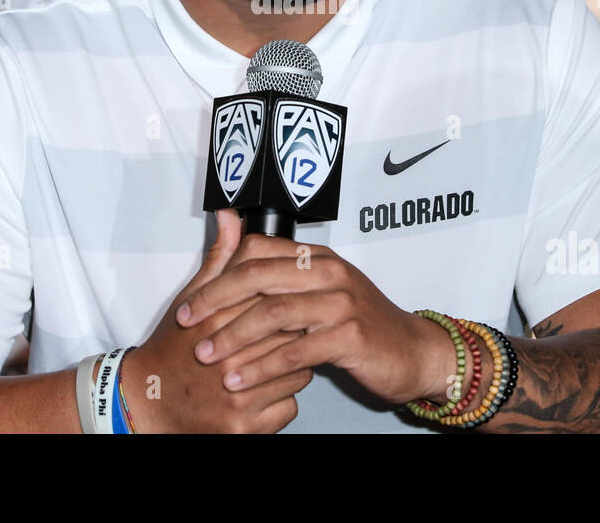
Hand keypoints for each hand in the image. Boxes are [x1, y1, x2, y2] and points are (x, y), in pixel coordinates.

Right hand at [119, 210, 312, 432]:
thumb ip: (220, 258)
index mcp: (216, 324)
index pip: (273, 304)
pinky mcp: (245, 428)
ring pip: (298, 372)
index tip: (290, 300)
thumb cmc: (171, 350)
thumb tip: (232, 216)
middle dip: (294, 332)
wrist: (147, 404)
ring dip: (293, 365)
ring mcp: (237, 399)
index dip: (287, 302)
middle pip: (291, 336)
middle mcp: (226, 362)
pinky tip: (264, 387)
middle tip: (287, 330)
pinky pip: (290, 406)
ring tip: (271, 358)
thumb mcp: (190, 298)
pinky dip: (283, 398)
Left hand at [175, 234, 458, 405]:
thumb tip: (227, 221)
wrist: (412, 351)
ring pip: (273, 314)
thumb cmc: (360, 322)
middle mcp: (329, 272)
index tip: (190, 302)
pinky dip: (262, 367)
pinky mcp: (350, 336)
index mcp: (318, 258)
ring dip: (233, 337)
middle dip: (215, 302)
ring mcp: (341, 303)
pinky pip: (295, 351)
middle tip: (187, 324)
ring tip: (206, 356)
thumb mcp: (318, 290)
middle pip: (259, 277)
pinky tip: (240, 379)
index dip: (217, 276)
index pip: (257, 251)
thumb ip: (275, 267)